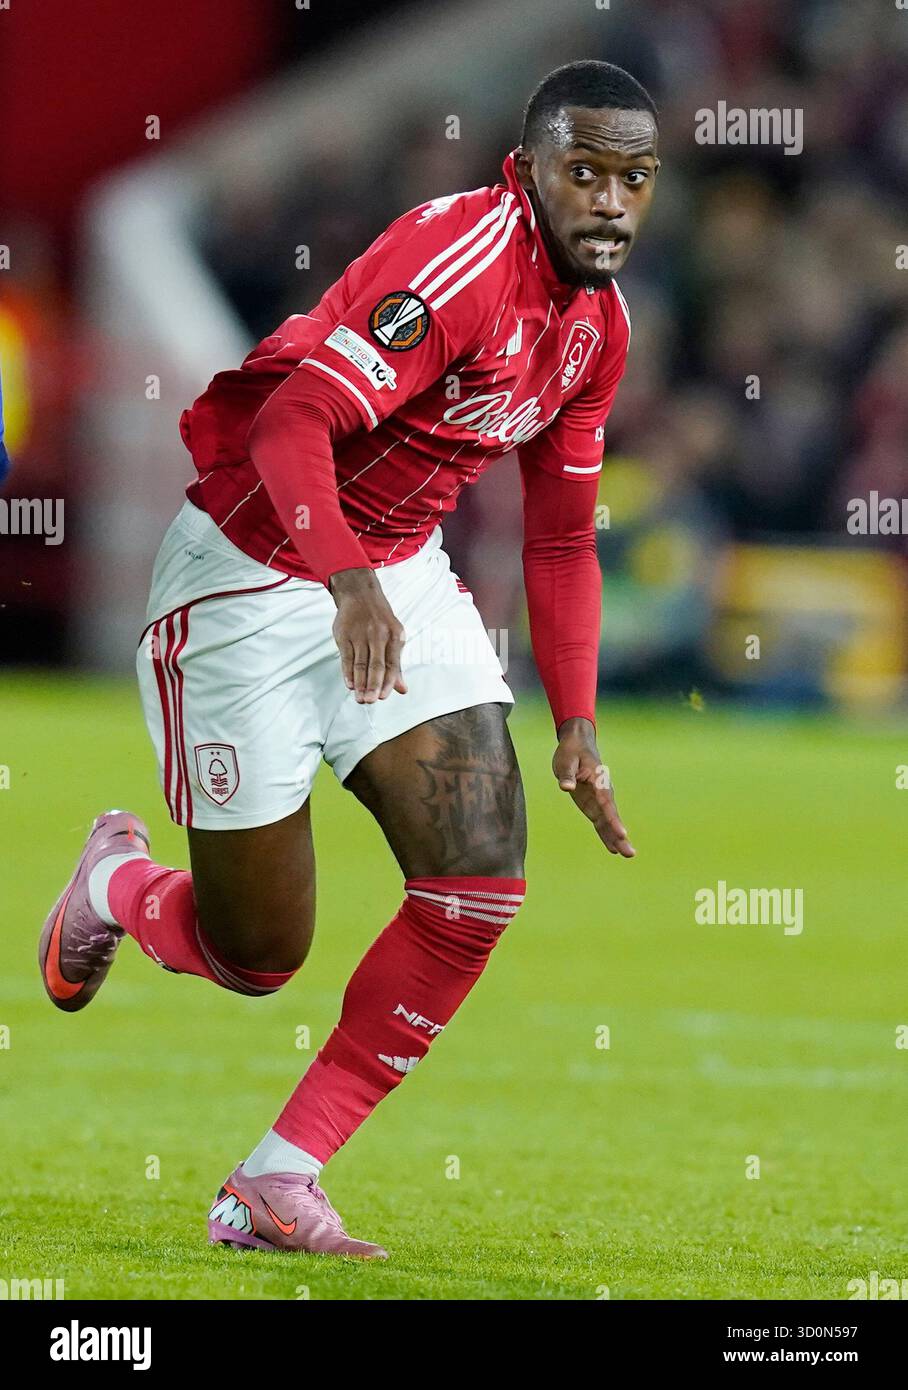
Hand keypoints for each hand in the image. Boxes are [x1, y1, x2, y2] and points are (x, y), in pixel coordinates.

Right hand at [328, 567, 407, 702]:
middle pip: (376, 665)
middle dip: (373, 685)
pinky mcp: (344, 634)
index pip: (392, 664)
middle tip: (369, 702)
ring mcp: (360, 634)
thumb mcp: (394, 638)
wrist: (360, 594)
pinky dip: (348, 672)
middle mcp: (378, 634)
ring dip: (359, 683)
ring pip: (360, 663)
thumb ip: (396, 665)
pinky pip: (347, 657)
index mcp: (395, 636)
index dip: (388, 682)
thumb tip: (402, 689)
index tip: (383, 697)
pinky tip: (349, 684)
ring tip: (359, 698)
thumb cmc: (380, 622)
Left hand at [553, 717, 635, 856]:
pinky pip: (601, 823)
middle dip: (620, 835)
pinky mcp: (593, 805)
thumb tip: (566, 787)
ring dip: (616, 839)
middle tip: (630, 853)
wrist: (578, 744)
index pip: (606, 803)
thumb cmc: (571, 751)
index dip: (613, 819)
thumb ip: (567, 774)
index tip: (622, 833)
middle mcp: (603, 793)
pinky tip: (613, 849)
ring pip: (609, 823)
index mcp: (598, 780)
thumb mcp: (565, 760)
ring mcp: (599, 800)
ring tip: (627, 855)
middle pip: (612, 817)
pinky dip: (606, 835)